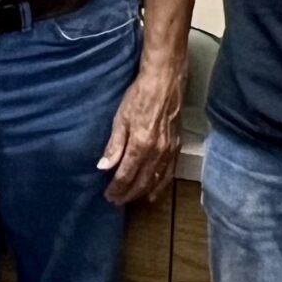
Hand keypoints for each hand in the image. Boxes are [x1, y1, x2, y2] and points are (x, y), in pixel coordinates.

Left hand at [98, 52, 183, 205]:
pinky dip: (161, 184)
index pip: (126, 175)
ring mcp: (169, 150)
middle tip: (116, 201)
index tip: (108, 196)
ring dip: (143, 192)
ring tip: (132, 199)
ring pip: (156, 179)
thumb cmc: (139, 95)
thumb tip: (103, 166)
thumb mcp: (121, 118)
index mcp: (141, 145)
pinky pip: (170, 172)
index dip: (116, 188)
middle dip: (128, 193)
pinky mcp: (177, 146)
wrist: (165, 81)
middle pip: (142, 181)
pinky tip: (155, 191)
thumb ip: (114, 145)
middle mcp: (157, 152)